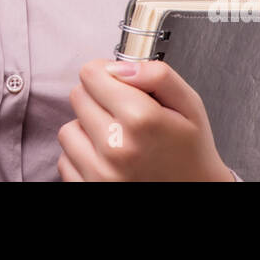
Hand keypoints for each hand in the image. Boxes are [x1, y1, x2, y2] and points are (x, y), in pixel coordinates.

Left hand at [57, 58, 234, 180]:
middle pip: (77, 97)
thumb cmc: (191, 151)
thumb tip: (120, 67)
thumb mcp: (189, 105)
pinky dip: (83, 156)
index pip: (91, 74)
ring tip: (116, 138)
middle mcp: (116, 148)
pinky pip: (65, 160)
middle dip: (97, 99)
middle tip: (123, 114)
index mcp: (141, 119)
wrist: (195, 191)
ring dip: (87, 129)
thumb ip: (158, 75)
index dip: (107, 74)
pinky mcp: (89, 189)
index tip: (119, 85)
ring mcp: (100, 173)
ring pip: (68, 129)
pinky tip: (108, 159)